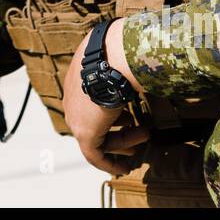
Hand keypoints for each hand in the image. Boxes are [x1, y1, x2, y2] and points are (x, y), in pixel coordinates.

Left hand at [62, 22, 149, 176]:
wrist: (113, 57)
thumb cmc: (121, 52)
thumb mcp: (121, 54)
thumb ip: (127, 60)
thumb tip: (145, 50)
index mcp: (79, 79)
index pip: (92, 101)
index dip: (114, 112)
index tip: (132, 119)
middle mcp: (73, 99)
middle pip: (95, 121)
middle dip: (119, 130)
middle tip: (142, 133)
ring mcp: (76, 117)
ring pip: (98, 138)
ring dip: (123, 141)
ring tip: (146, 135)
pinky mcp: (83, 133)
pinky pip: (95, 155)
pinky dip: (110, 163)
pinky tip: (124, 169)